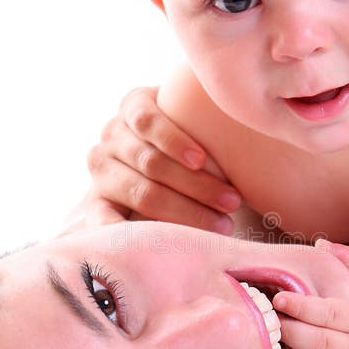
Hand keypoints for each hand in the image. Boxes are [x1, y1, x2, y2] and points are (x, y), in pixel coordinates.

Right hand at [85, 86, 240, 232]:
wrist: (158, 161)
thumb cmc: (192, 137)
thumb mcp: (192, 117)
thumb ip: (208, 118)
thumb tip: (251, 124)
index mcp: (134, 105)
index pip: (146, 121)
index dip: (174, 140)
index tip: (202, 161)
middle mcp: (112, 135)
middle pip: (151, 163)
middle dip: (196, 185)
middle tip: (233, 202)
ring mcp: (102, 170)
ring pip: (142, 192)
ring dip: (185, 212)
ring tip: (222, 225)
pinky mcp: (97, 201)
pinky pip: (103, 217)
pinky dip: (122, 231)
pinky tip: (147, 243)